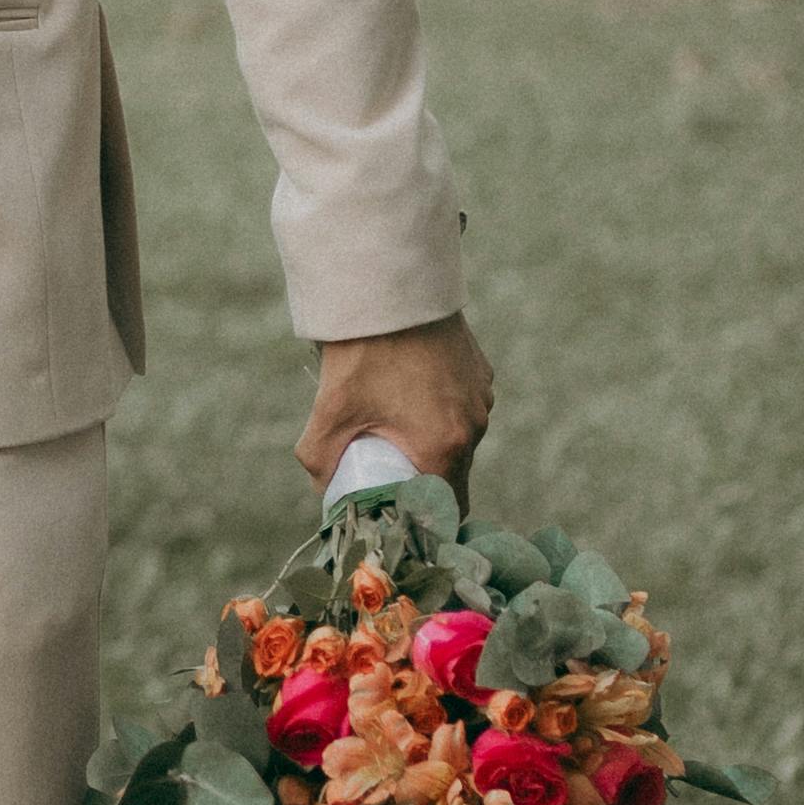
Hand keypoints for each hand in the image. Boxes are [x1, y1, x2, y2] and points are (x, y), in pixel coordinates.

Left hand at [299, 317, 494, 499]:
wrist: (389, 286)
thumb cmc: (362, 352)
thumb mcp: (330, 413)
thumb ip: (321, 463)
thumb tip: (326, 493)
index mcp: (445, 446)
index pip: (448, 508)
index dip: (424, 518)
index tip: (399, 513)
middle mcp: (475, 425)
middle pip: (452, 475)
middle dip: (423, 480)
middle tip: (388, 470)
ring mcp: (482, 397)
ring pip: (460, 439)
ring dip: (433, 442)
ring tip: (395, 424)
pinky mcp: (481, 372)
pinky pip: (464, 406)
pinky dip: (441, 410)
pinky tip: (409, 392)